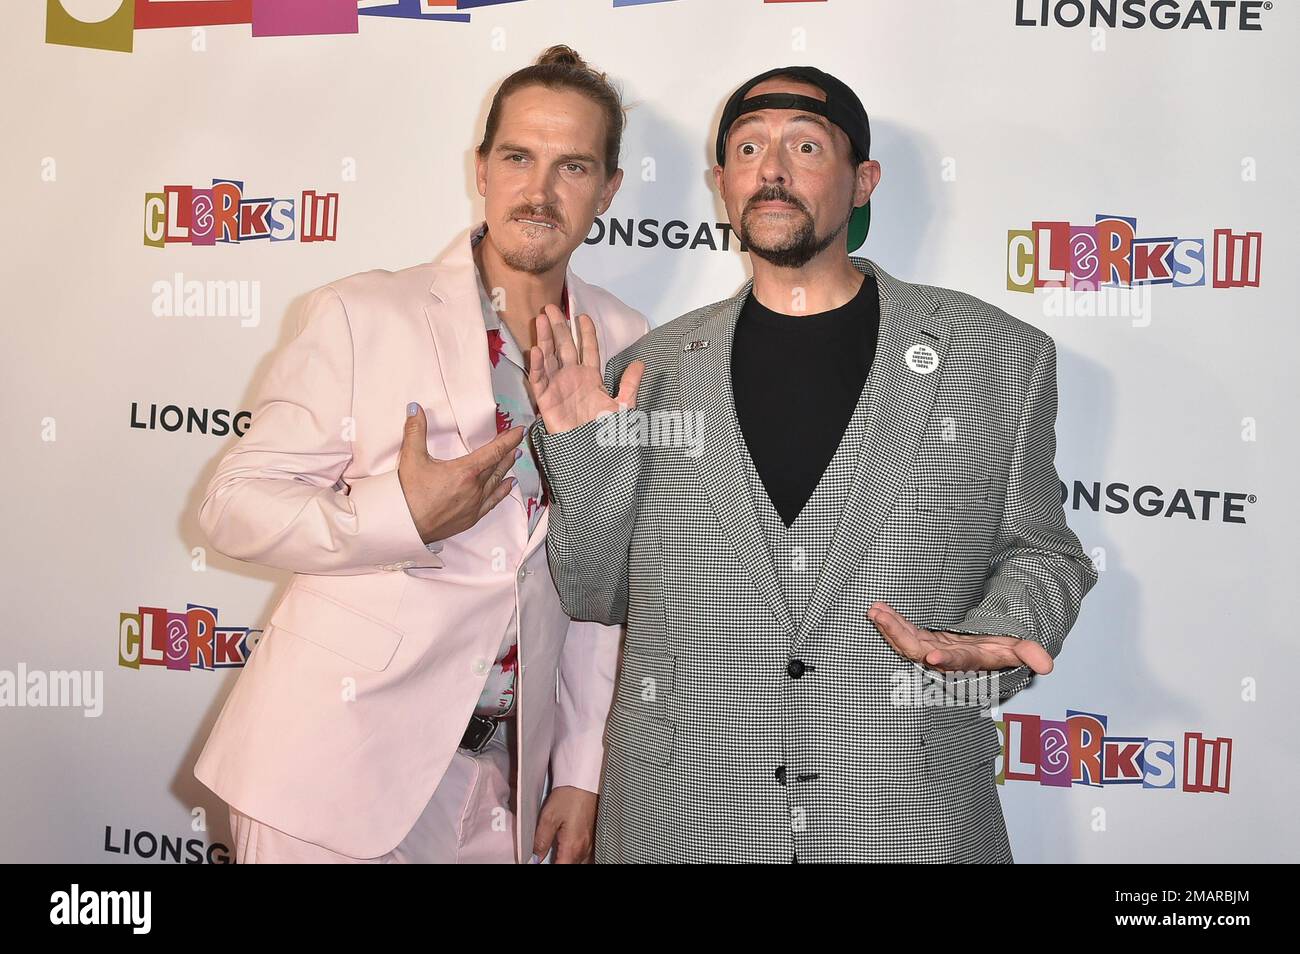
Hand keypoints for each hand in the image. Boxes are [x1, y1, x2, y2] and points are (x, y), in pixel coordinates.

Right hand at [396, 404, 523, 544]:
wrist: (404, 526)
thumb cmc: (408, 494)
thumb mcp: (412, 458)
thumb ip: (415, 430)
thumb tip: (415, 408)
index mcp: (465, 472)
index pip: (494, 451)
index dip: (508, 440)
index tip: (519, 431)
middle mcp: (475, 489)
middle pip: (497, 466)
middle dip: (507, 452)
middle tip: (515, 442)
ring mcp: (474, 505)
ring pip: (497, 483)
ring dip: (506, 469)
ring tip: (513, 458)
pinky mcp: (470, 518)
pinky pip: (492, 502)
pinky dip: (502, 492)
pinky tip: (508, 486)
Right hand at [529, 305, 643, 433]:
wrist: (592, 453)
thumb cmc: (605, 432)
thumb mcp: (623, 406)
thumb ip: (630, 384)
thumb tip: (640, 363)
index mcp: (591, 377)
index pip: (588, 349)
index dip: (586, 333)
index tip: (582, 316)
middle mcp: (572, 378)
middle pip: (564, 347)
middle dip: (558, 326)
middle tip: (552, 307)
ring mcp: (558, 387)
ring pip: (549, 357)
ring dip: (544, 338)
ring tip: (540, 318)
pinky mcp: (546, 400)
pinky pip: (539, 380)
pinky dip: (537, 365)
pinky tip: (536, 350)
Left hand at [532, 785, 596, 863]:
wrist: (585, 781)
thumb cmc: (569, 796)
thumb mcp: (548, 818)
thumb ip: (540, 841)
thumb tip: (535, 858)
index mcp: (572, 847)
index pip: (560, 868)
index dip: (549, 867)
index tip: (539, 863)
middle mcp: (584, 849)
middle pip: (570, 866)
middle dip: (558, 863)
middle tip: (545, 859)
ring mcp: (590, 843)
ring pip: (578, 862)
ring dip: (566, 860)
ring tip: (555, 854)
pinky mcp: (592, 836)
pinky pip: (583, 855)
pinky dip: (573, 856)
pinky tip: (566, 849)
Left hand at [868, 601, 1053, 674]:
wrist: (982, 651)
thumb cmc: (998, 648)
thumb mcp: (1015, 647)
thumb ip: (1029, 653)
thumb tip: (1047, 666)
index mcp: (968, 661)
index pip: (956, 663)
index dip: (945, 661)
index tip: (932, 657)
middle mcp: (944, 658)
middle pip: (918, 650)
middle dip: (898, 634)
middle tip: (881, 617)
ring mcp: (929, 650)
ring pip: (904, 642)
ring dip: (888, 627)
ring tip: (874, 610)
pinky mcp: (920, 641)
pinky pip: (901, 633)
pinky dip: (889, 623)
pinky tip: (876, 610)